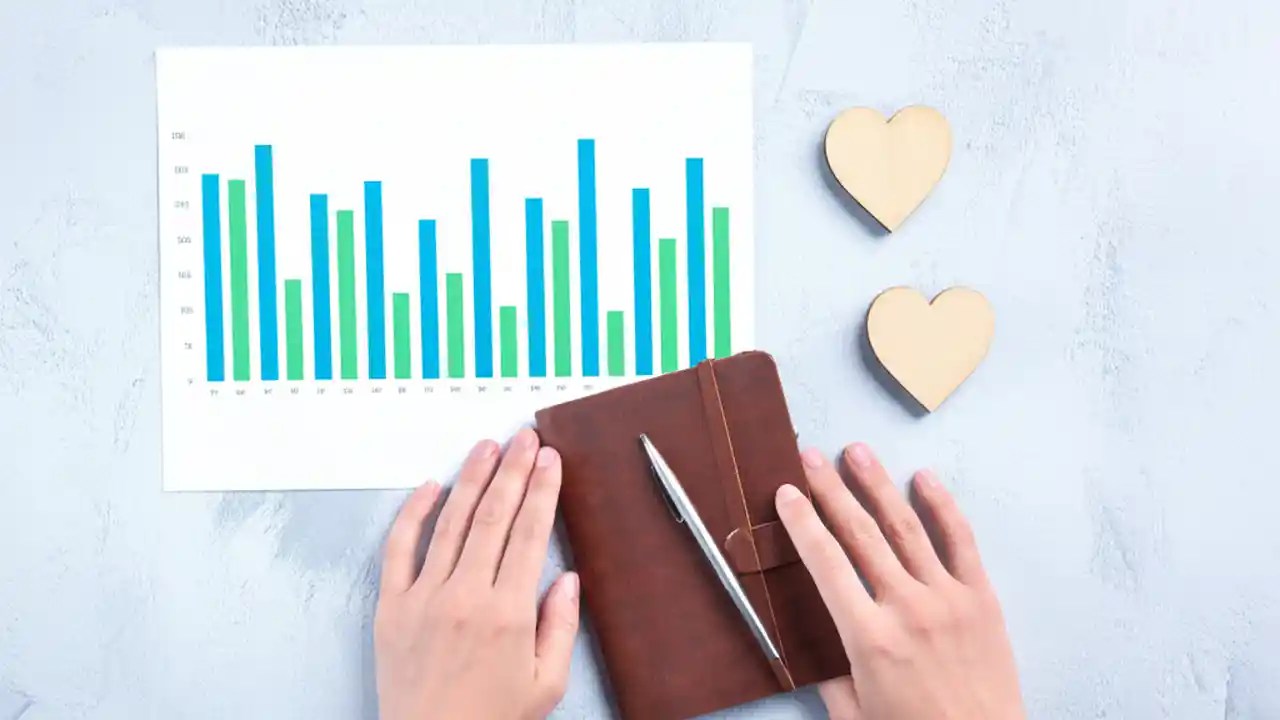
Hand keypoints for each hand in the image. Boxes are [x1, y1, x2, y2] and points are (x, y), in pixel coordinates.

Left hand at [375, 429, 579, 719]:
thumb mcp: (546, 683)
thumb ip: (561, 627)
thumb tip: (568, 580)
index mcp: (509, 614)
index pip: (530, 533)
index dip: (542, 490)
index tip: (550, 461)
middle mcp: (466, 596)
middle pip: (495, 516)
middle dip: (513, 470)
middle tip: (524, 439)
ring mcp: (425, 597)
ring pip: (451, 522)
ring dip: (472, 478)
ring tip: (486, 448)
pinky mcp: (392, 606)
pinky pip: (400, 547)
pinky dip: (414, 513)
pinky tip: (430, 487)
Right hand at [776, 443, 1021, 719]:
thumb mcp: (853, 712)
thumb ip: (829, 670)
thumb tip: (808, 636)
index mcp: (868, 638)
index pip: (825, 564)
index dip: (802, 523)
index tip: (786, 493)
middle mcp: (907, 609)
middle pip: (860, 534)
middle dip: (831, 490)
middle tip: (810, 456)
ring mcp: (947, 600)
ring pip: (906, 528)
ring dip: (878, 485)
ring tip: (857, 452)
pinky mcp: (981, 600)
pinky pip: (960, 542)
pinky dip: (942, 506)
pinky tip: (925, 478)